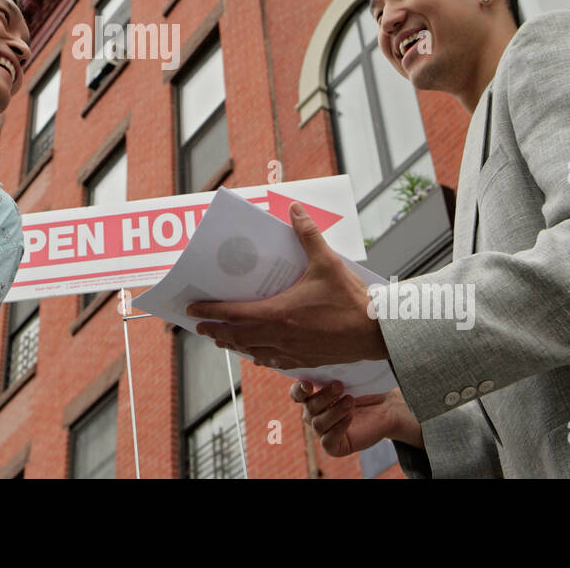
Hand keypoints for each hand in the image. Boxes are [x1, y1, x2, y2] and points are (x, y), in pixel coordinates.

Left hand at [186, 202, 386, 367]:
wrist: (377, 334)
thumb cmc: (351, 300)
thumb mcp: (328, 262)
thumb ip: (308, 235)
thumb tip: (294, 209)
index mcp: (279, 313)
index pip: (234, 314)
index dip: (211, 312)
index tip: (193, 309)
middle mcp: (280, 336)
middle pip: (237, 337)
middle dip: (215, 331)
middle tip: (200, 326)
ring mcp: (291, 352)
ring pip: (252, 351)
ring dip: (233, 345)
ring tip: (221, 340)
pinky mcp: (304, 361)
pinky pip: (272, 361)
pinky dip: (257, 356)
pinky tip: (255, 355)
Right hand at [291, 381, 422, 455]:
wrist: (387, 407)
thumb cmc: (366, 388)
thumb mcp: (351, 376)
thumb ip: (335, 370)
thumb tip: (329, 352)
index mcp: (314, 395)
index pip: (297, 394)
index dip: (298, 390)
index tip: (307, 384)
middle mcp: (315, 413)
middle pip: (308, 408)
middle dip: (323, 396)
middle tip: (339, 386)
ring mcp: (324, 431)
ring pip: (318, 424)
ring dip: (333, 411)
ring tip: (350, 401)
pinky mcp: (335, 446)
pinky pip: (328, 441)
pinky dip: (337, 428)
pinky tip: (350, 417)